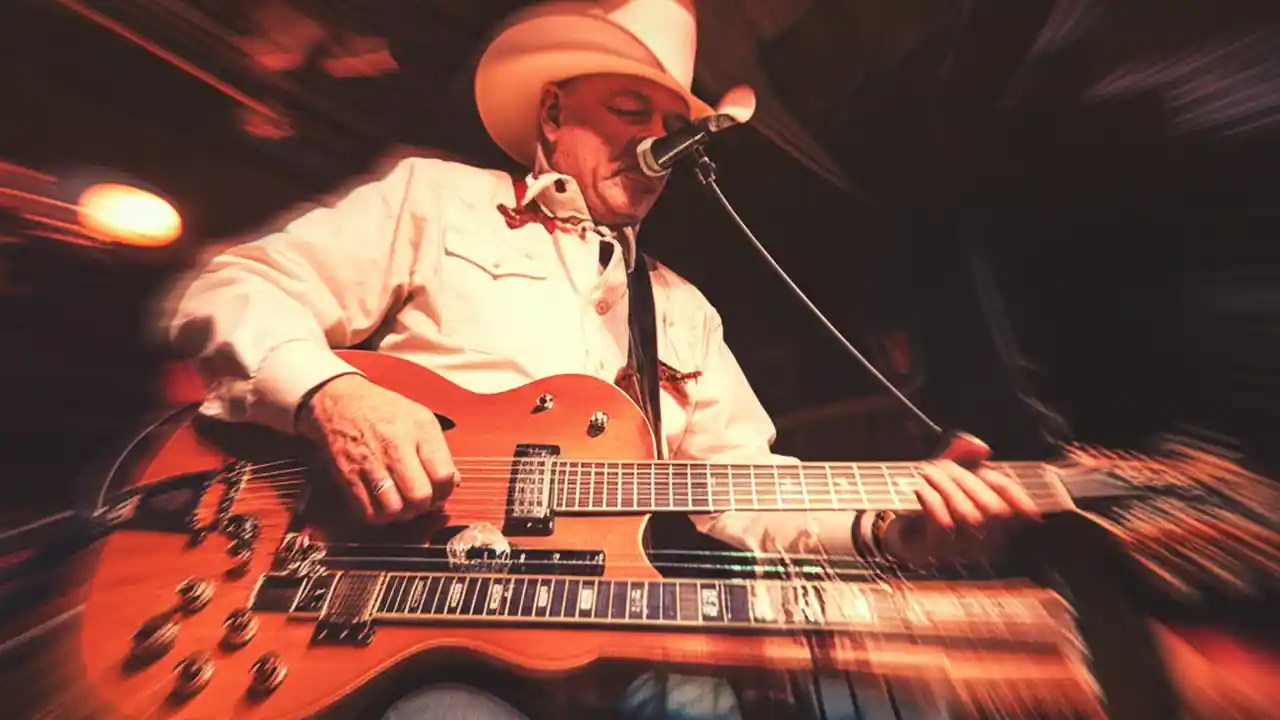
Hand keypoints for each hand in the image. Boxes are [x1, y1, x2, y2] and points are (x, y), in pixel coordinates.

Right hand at [295, 374, 458, 523]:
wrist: (340, 401)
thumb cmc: (384, 410)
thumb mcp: (420, 418)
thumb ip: (439, 450)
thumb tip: (454, 482)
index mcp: (418, 429)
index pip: (443, 475)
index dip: (446, 490)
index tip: (440, 489)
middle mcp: (394, 446)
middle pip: (419, 496)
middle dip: (424, 505)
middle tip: (421, 500)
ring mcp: (369, 463)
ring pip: (394, 509)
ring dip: (402, 514)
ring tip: (403, 504)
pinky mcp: (348, 476)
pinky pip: (369, 512)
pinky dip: (380, 516)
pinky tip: (383, 504)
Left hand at [885, 433, 1040, 565]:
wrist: (901, 529)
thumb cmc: (934, 500)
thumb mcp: (950, 473)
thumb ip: (966, 455)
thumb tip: (981, 448)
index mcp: (997, 525)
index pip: (1014, 507)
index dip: (1009, 489)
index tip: (991, 470)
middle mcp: (985, 541)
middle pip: (992, 509)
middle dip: (967, 480)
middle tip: (943, 465)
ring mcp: (962, 550)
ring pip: (969, 515)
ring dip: (947, 487)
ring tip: (928, 472)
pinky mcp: (938, 552)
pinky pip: (943, 524)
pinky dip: (932, 500)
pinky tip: (921, 488)